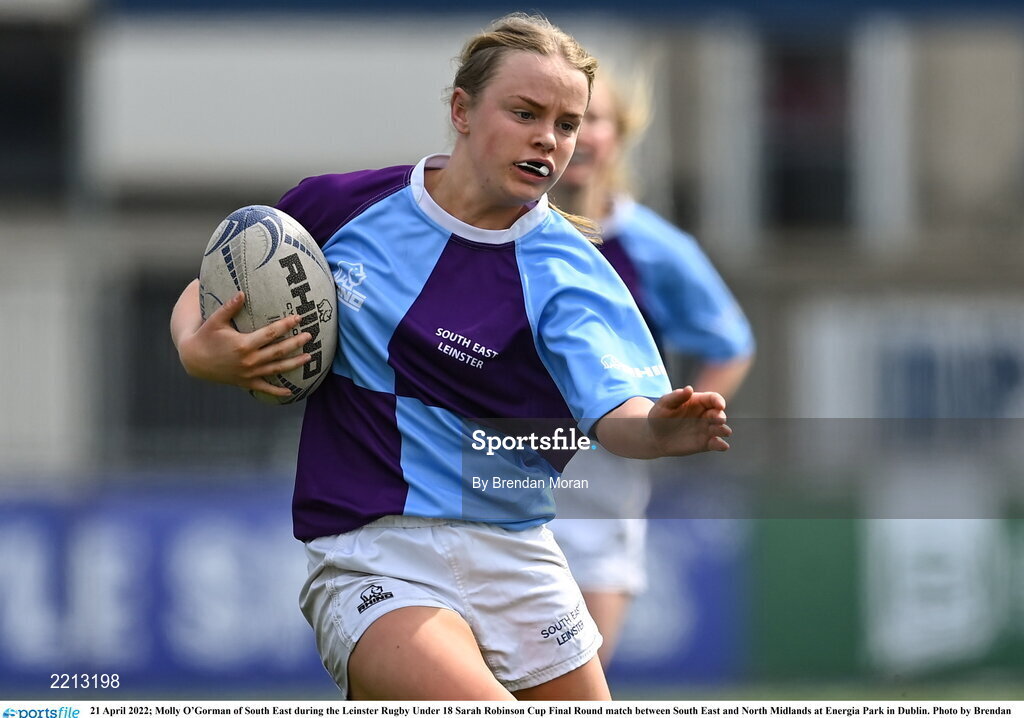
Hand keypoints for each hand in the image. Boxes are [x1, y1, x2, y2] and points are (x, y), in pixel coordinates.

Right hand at [177, 291, 311, 397]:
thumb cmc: (205, 336)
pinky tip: (290, 391)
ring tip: (309, 357)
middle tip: (310, 335)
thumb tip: (242, 292)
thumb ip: (229, 307)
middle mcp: (249, 360)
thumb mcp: (215, 320)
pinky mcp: (245, 382)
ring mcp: (248, 373)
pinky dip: (277, 391)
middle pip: (278, 351)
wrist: (193, 360)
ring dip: (294, 364)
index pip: (271, 333)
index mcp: (243, 344)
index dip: (286, 325)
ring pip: (276, 369)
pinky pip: (264, 388)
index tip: (298, 318)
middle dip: (296, 343)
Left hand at [648, 386, 731, 455]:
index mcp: (698, 402)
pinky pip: (717, 444)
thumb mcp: (664, 404)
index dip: (719, 400)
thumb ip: (676, 396)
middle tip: (718, 419)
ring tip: (723, 431)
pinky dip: (721, 445)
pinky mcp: (705, 444)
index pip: (713, 398)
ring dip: (724, 430)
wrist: (655, 436)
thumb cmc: (660, 416)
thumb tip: (689, 389)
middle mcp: (706, 415)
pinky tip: (722, 446)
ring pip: (721, 429)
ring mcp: (707, 430)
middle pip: (719, 414)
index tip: (720, 405)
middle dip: (721, 416)